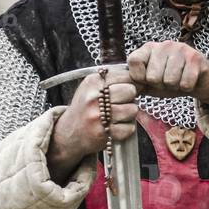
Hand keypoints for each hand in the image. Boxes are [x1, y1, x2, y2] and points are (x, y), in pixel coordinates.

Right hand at [47, 70, 137, 185]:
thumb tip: (139, 78)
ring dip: (129, 115)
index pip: (125, 75)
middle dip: (130, 98)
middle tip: (121, 104)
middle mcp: (94, 97)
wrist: (69, 133)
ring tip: (118, 116)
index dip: (130, 83)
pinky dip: (126, 129)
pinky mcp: (103, 133)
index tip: (126, 90)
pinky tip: (116, 127)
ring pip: (132, 110)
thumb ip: (111, 80)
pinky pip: (129, 128)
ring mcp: (98, 116)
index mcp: (93, 82)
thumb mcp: (91, 87)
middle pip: (130, 91)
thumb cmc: (85, 109)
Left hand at [127, 42, 208, 120]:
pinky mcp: (195, 58)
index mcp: (149, 48)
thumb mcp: (150, 83)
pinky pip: (185, 83)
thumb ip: (136, 82)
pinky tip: (189, 81)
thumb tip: (122, 85)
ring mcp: (180, 49)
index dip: (140, 78)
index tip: (148, 80)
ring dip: (175, 87)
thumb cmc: (171, 81)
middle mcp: (164, 45)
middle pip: (152, 76)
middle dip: (160, 85)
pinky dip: (187, 88)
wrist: (199, 81)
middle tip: (168, 81)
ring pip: (169, 81)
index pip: (133, 61)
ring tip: (178, 80)